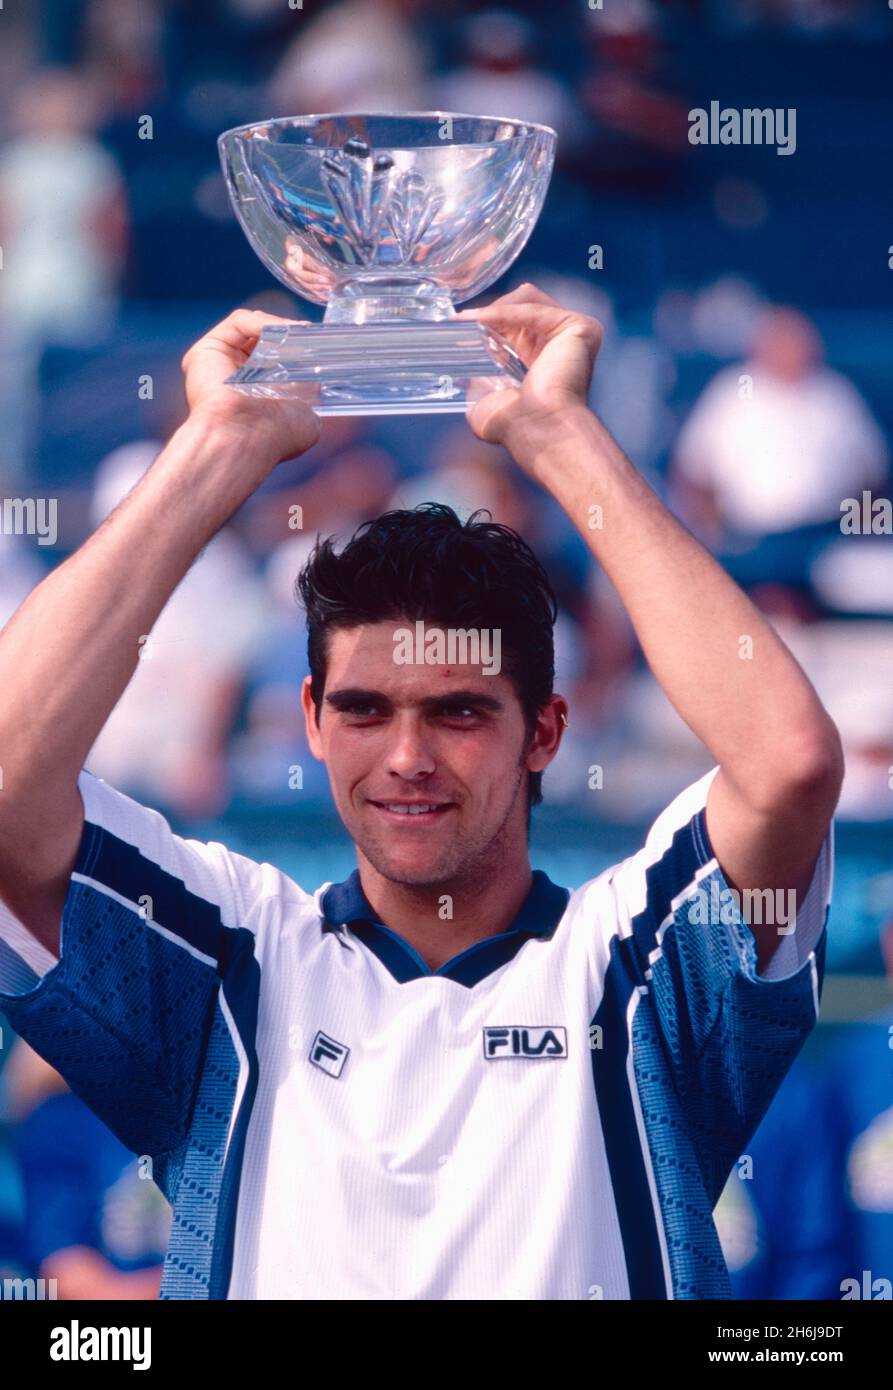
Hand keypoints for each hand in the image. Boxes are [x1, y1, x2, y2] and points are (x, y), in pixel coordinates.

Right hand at [181, 308, 321, 462]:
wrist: (245, 440)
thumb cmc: (274, 438)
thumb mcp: (307, 416)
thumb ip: (312, 396)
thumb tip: (320, 379)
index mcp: (256, 392)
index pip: (277, 359)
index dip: (297, 349)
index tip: (318, 346)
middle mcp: (235, 375)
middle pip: (264, 339)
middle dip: (288, 334)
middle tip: (309, 335)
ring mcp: (221, 361)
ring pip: (253, 328)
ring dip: (278, 327)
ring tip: (298, 333)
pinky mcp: (209, 348)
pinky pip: (239, 322)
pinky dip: (262, 323)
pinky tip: (280, 333)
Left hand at [456, 283, 601, 455]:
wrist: (536, 431)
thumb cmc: (515, 426)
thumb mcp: (485, 396)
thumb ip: (476, 378)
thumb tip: (461, 366)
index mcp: (542, 358)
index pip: (514, 322)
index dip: (486, 320)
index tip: (456, 324)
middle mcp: (560, 343)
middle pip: (521, 304)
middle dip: (489, 311)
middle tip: (459, 322)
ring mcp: (572, 334)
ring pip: (528, 299)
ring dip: (494, 308)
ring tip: (468, 321)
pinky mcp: (580, 328)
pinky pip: (534, 309)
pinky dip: (504, 312)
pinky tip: (479, 320)